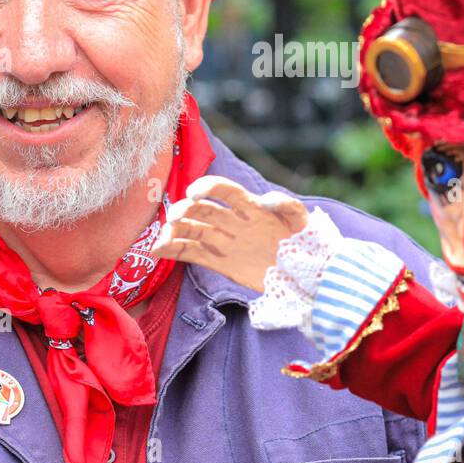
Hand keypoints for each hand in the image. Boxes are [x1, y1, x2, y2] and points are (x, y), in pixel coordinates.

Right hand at [152, 176, 308, 291]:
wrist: (305, 275)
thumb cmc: (305, 243)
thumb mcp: (303, 221)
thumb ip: (287, 206)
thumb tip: (266, 198)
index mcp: (250, 206)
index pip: (224, 190)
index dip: (207, 187)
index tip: (193, 193)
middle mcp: (233, 221)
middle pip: (202, 209)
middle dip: (185, 210)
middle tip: (174, 218)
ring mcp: (224, 241)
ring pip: (192, 229)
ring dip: (174, 230)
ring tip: (162, 238)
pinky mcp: (219, 262)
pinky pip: (192, 253)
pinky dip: (173, 250)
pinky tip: (157, 250)